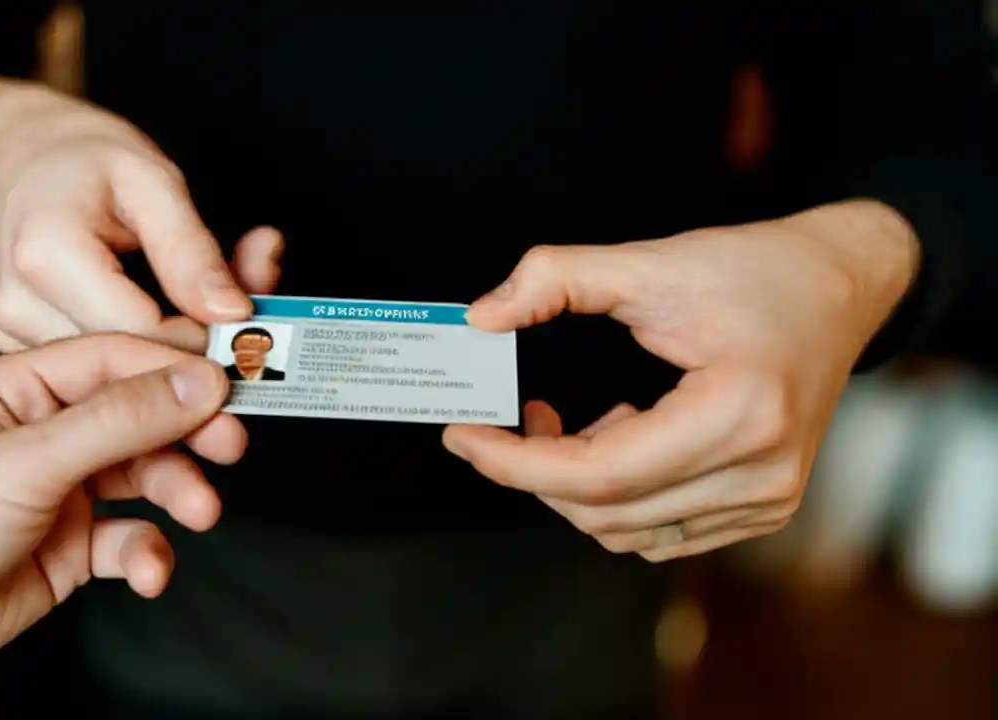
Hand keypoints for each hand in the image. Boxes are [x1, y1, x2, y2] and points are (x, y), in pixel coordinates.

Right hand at [0, 75, 282, 352]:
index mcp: (47, 255)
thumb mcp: (152, 181)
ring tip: (199, 329)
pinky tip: (162, 340)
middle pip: (126, 366)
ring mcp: (11, 333)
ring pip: (111, 381)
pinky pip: (90, 379)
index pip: (144, 334)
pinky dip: (135, 366)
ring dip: (167, 367)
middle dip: (193, 359)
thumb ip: (193, 251)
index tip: (250, 335)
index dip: (205, 342)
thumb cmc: (84, 160)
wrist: (14, 157)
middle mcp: (19, 305)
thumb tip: (234, 314)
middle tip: (243, 347)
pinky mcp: (18, 349)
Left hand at [0, 334, 241, 694]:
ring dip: (178, 493)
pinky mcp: (68, 548)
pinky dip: (149, 552)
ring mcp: (58, 492)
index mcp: (19, 389)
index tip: (232, 380)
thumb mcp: (24, 462)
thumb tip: (193, 382)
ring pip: (143, 477)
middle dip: (188, 434)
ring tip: (200, 513)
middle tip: (230, 447)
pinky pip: (129, 538)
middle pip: (140, 417)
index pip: (115, 359)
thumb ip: (117, 420)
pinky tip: (149, 570)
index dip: (176, 367)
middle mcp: (43, 434)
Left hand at [442, 200, 919, 561]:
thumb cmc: (754, 270)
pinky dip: (614, 496)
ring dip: (572, 485)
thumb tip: (480, 317)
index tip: (461, 436)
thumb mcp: (651, 261)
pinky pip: (659, 532)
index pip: (598, 473)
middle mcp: (763, 474)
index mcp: (740, 412)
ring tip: (565, 420)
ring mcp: (769, 500)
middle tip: (503, 419)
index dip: (514, 462)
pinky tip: (617, 435)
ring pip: (627, 532)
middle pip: (606, 512)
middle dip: (533, 472)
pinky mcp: (765, 507)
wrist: (839, 288)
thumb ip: (557, 278)